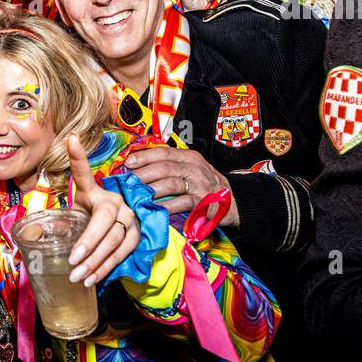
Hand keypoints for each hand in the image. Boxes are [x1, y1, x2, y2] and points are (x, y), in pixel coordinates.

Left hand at [64, 134, 139, 286]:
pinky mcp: (136, 235)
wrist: (118, 228)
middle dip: (88, 243)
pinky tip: (92, 279)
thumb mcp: (74, 217)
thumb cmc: (89, 222)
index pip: (84, 173)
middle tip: (72, 261)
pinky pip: (123, 253)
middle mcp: (114, 202)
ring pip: (115, 240)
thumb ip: (60, 223)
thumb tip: (32, 237)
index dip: (78, 157)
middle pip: (104, 221)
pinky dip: (106, 268)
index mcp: (95, 192)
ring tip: (78, 276)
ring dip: (96, 261)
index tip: (71, 139)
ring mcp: (129, 218)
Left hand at [123, 146, 239, 225]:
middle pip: (164, 168)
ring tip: (136, 195)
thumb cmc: (205, 184)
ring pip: (170, 184)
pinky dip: (166, 206)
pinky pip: (181, 203)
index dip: (144, 157)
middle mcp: (194, 168)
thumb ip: (170, 166)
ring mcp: (199, 185)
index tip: (128, 163)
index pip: (163, 153)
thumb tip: (139, 167)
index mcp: (189, 157)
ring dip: (151, 190)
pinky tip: (155, 208)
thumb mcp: (191, 168)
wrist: (233, 200)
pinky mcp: (202, 202)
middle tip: (128, 182)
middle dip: (143, 175)